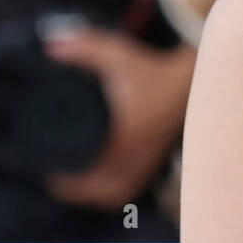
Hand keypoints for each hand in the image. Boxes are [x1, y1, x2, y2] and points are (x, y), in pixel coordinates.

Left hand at [40, 28, 195, 209]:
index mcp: (126, 138)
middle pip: (106, 193)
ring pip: (121, 193)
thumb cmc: (153, 69)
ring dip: (99, 195)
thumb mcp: (117, 55)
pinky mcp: (157, 157)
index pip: (96, 177)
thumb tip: (50, 46)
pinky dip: (117, 191)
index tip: (51, 175)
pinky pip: (134, 186)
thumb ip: (84, 48)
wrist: (192, 77)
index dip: (70, 184)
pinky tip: (105, 184)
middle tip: (58, 181)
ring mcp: (150, 158)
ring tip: (79, 188)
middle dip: (80, 193)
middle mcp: (139, 154)